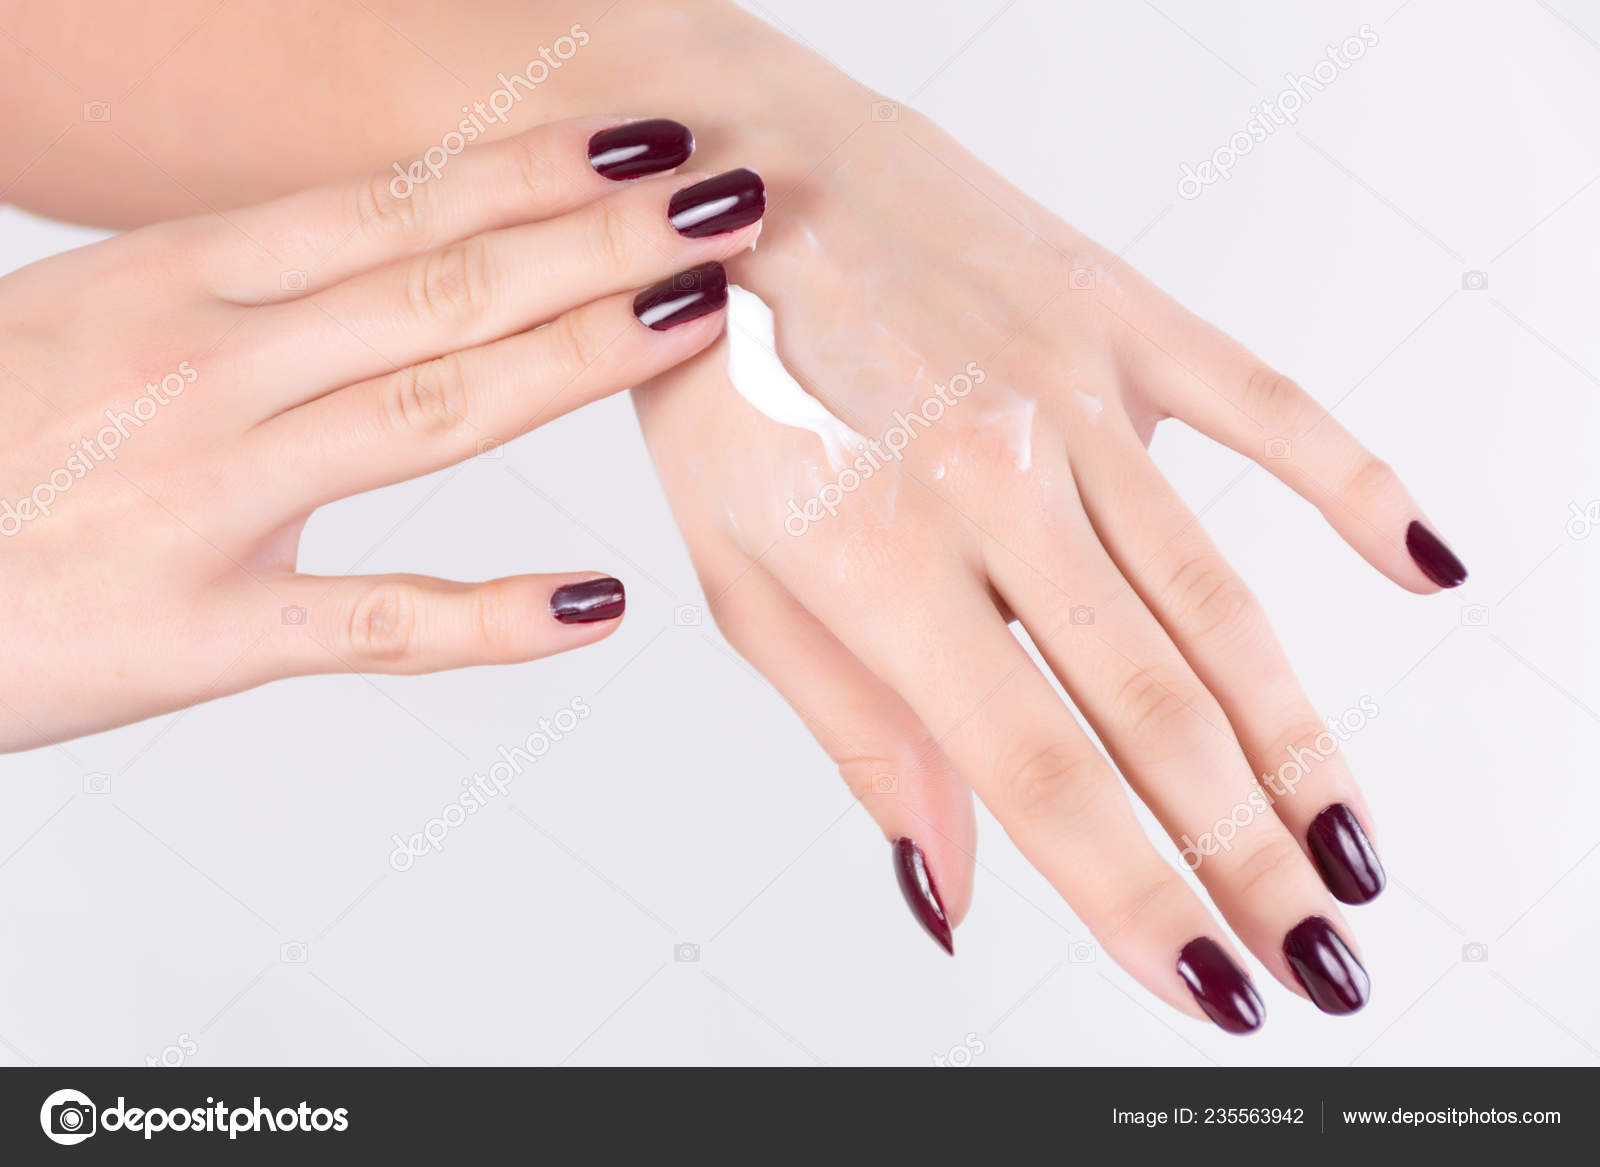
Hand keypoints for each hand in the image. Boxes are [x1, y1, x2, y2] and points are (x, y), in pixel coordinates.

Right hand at [0, 117, 762, 750]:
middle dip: (594, 240)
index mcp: (176, 284)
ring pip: (424, 414)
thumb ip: (242, 286)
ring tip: (693, 319)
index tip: (641, 139)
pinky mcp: (193, 635)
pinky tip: (594, 605)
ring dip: (574, 361)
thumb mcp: (97, 316)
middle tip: (721, 201)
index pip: (389, 209)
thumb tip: (386, 246)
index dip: (530, 171)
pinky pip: (365, 624)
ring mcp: (203, 503)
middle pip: (436, 290)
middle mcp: (201, 374)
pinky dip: (486, 617)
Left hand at [635, 104, 1464, 1032]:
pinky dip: (1349, 486)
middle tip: (1321, 962)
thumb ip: (857, 733)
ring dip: (1297, 740)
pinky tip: (1418, 569)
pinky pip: (1264, 409)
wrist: (731, 177)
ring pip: (1216, 596)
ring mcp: (1070, 392)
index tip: (1209, 987)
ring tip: (1351, 853)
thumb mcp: (744, 572)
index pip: (1034, 768)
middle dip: (1244, 857)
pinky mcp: (1117, 316)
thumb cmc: (722, 384)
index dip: (1131, 895)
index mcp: (881, 560)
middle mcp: (993, 481)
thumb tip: (946, 891)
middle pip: (1150, 707)